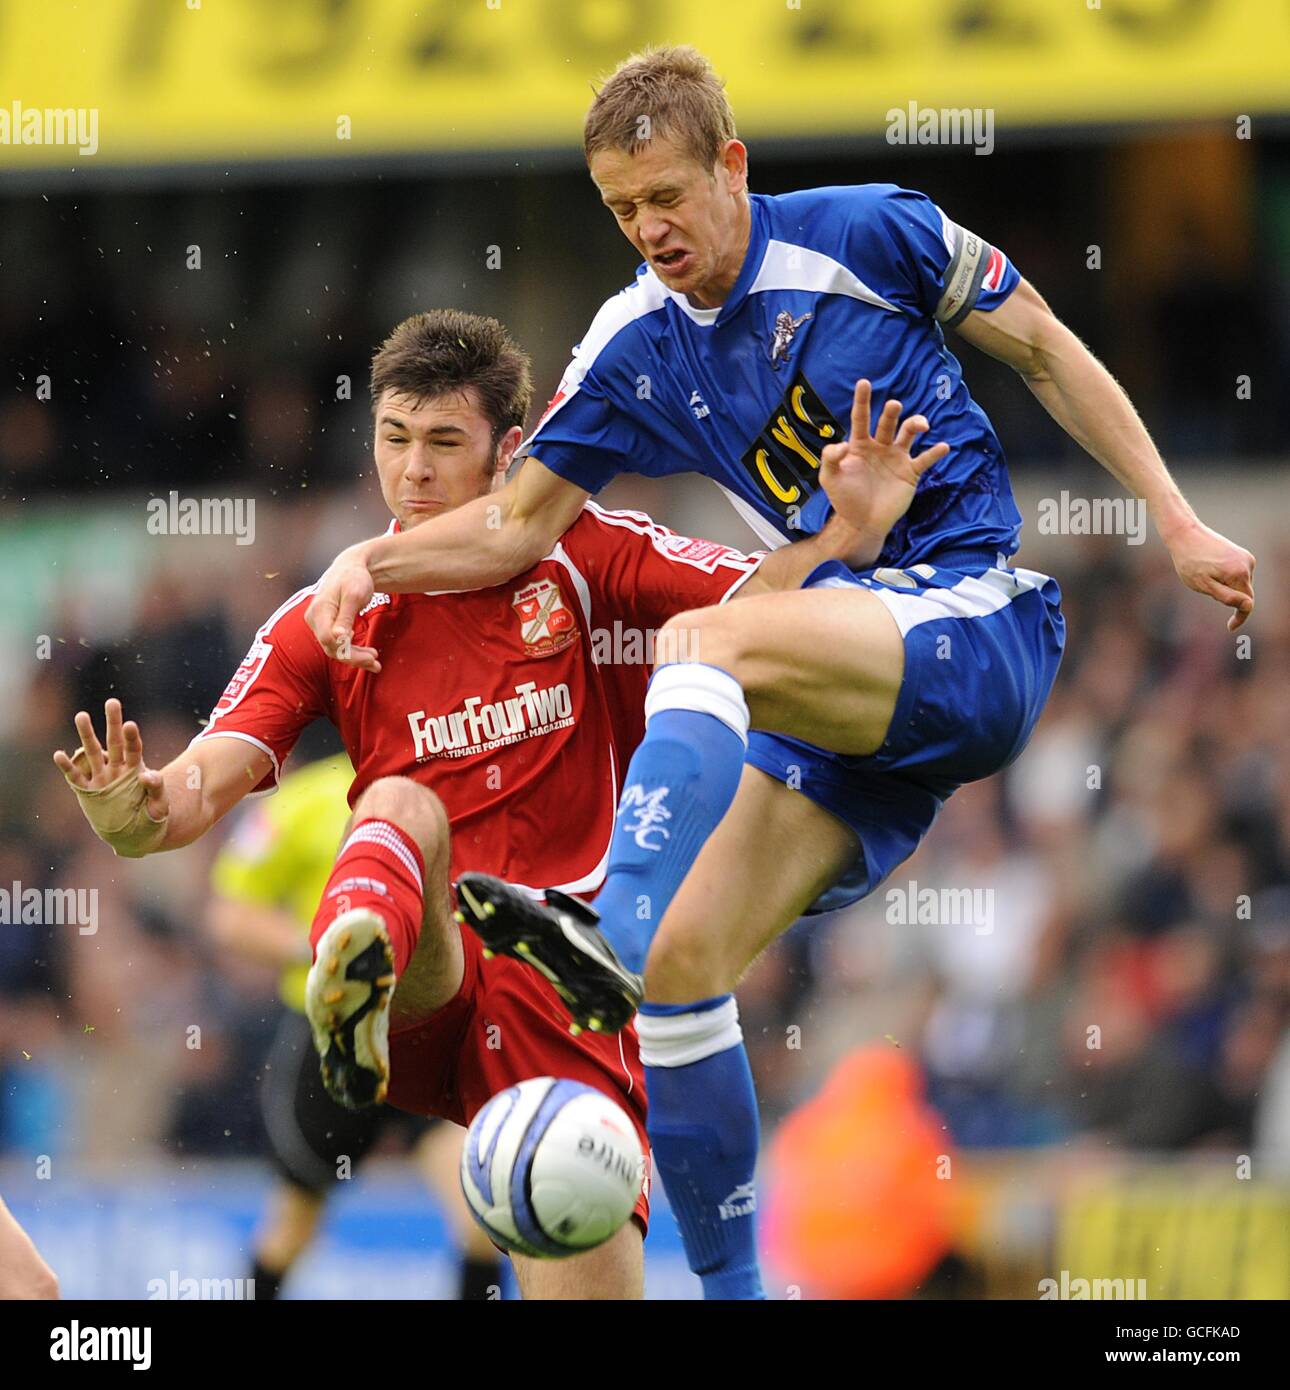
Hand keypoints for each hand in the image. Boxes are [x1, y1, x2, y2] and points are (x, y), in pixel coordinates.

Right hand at [53, 698, 168, 820]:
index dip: (132, 737)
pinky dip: (67, 766)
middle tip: (112, 701)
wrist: (134, 834)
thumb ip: (156, 789)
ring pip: (93, 753)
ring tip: (82, 715)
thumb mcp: (159, 806)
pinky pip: (75, 777)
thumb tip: (148, 775)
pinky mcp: (88, 792)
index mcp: (136, 770)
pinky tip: (58, 754)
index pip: (134, 749)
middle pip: (114, 742)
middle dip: (113, 722)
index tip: (130, 724)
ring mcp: (101, 779)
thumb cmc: (150, 817)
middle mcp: (117, 769)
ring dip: (87, 735)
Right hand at [304, 543, 381, 671]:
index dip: (346, 649)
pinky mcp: (325, 626)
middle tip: (376, 663)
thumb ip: (346, 616)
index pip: (328, 638)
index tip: (368, 654)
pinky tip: (367, 655)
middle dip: (354, 657)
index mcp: (320, 610)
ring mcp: (318, 623)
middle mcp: (314, 618)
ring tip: (376, 662)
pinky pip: (337, 643)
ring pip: (334, 648)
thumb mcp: (354, 595)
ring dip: (355, 657)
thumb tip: (337, 637)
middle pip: (331, 646)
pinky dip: (352, 650)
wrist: (350, 568)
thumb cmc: (354, 578)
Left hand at [819, 380, 948, 547]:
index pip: (861, 418)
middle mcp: (880, 447)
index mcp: (859, 445)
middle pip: (888, 423)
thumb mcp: (829, 478)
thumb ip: (830, 459)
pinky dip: (935, 453)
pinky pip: (925, 460)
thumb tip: (841, 444)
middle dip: (892, 412)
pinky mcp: (910, 473)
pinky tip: (943, 447)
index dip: (862, 401)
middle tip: (895, 405)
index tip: (864, 382)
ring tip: (921, 425)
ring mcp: (896, 458)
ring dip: (915, 425)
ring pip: (908, 434)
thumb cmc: (844, 499)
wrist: (861, 523)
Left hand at [1162, 516, 1254, 630]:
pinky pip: (1237, 575)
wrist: (1185, 534)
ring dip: (1226, 587)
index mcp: (1239, 574)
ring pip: (1240, 584)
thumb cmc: (1190, 561)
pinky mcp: (1241, 554)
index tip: (1230, 627)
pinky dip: (1226, 579)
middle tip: (1205, 588)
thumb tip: (1247, 606)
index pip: (1246, 603)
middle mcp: (1247, 564)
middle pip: (1244, 593)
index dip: (1239, 617)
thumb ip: (1226, 597)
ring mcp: (1246, 558)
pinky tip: (1211, 570)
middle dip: (1228, 598)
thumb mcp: (1204, 585)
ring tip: (1205, 575)